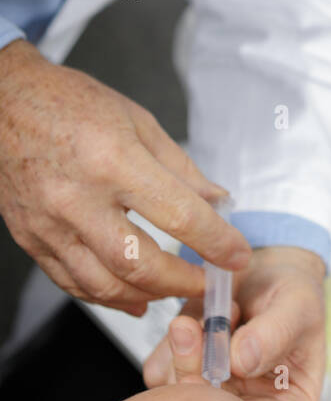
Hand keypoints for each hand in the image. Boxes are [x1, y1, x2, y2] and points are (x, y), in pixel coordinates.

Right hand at [0, 39, 250, 314]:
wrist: (4, 102)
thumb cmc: (70, 103)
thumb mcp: (137, 121)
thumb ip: (180, 168)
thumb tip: (217, 201)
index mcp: (113, 160)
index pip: (177, 213)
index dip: (215, 241)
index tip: (237, 255)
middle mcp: (78, 198)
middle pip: (139, 263)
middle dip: (182, 282)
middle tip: (208, 284)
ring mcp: (49, 223)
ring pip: (103, 284)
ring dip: (147, 296)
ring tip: (173, 291)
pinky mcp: (31, 239)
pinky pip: (72, 282)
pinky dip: (107, 296)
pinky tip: (132, 297)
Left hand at [143, 245, 326, 400]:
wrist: (269, 272)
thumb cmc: (294, 294)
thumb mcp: (297, 305)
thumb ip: (274, 333)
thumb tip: (242, 362)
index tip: (214, 364)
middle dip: (193, 367)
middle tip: (192, 325)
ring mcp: (212, 397)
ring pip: (176, 394)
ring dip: (184, 346)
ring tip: (217, 312)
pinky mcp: (182, 376)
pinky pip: (159, 369)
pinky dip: (171, 339)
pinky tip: (200, 318)